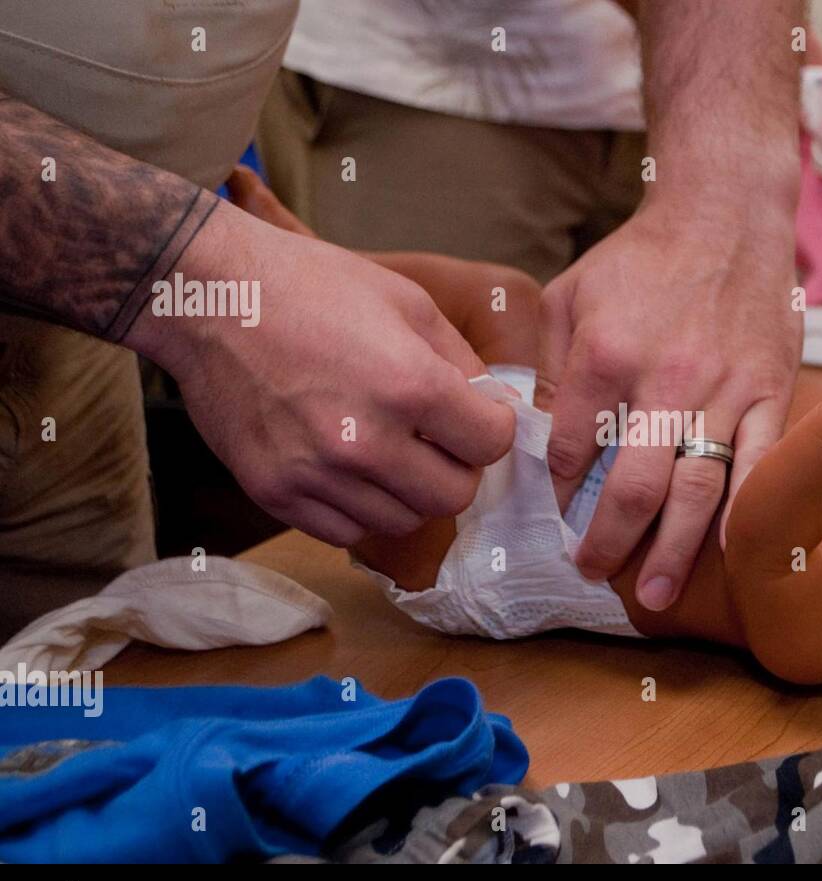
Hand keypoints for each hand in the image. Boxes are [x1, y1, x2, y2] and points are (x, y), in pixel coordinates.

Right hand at [125, 201, 514, 545]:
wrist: (207, 297)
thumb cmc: (309, 286)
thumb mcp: (406, 301)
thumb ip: (460, 360)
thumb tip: (492, 407)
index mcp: (410, 385)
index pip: (492, 444)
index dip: (491, 427)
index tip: (475, 415)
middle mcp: (366, 441)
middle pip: (455, 496)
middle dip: (457, 467)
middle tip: (436, 438)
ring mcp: (317, 474)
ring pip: (404, 520)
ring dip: (408, 491)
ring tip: (388, 448)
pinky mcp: (276, 493)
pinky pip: (347, 531)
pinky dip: (360, 508)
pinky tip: (349, 468)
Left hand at [536, 199, 800, 610]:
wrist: (725, 213)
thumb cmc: (641, 258)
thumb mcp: (569, 295)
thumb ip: (548, 366)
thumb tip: (533, 431)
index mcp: (604, 356)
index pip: (570, 451)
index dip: (559, 492)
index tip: (560, 511)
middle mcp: (665, 381)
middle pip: (631, 490)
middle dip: (607, 543)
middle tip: (592, 572)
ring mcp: (724, 391)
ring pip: (696, 492)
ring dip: (671, 551)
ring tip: (653, 593)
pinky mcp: (771, 391)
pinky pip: (760, 466)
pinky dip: (746, 515)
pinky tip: (733, 554)